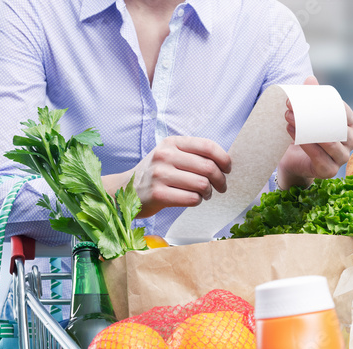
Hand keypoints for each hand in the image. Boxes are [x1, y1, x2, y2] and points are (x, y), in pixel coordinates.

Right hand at [105, 136, 230, 218]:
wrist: (125, 190)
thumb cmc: (156, 173)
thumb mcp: (170, 155)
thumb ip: (193, 155)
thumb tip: (225, 163)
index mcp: (172, 143)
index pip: (207, 146)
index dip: (224, 159)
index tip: (228, 169)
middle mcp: (165, 155)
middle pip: (208, 167)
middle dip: (220, 180)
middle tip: (221, 187)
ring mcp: (160, 174)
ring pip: (202, 184)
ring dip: (208, 192)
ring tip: (205, 194)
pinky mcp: (158, 194)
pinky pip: (192, 199)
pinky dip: (197, 201)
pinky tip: (193, 199)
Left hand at [276, 76, 352, 188]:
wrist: (293, 160)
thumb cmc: (305, 134)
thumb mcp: (308, 116)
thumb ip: (312, 98)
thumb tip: (311, 79)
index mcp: (349, 126)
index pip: (345, 112)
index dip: (330, 103)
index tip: (307, 96)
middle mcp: (351, 142)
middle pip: (337, 128)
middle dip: (315, 116)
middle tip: (292, 107)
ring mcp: (342, 158)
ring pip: (330, 143)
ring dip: (308, 130)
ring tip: (289, 118)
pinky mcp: (330, 171)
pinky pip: (319, 157)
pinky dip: (305, 145)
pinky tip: (291, 133)